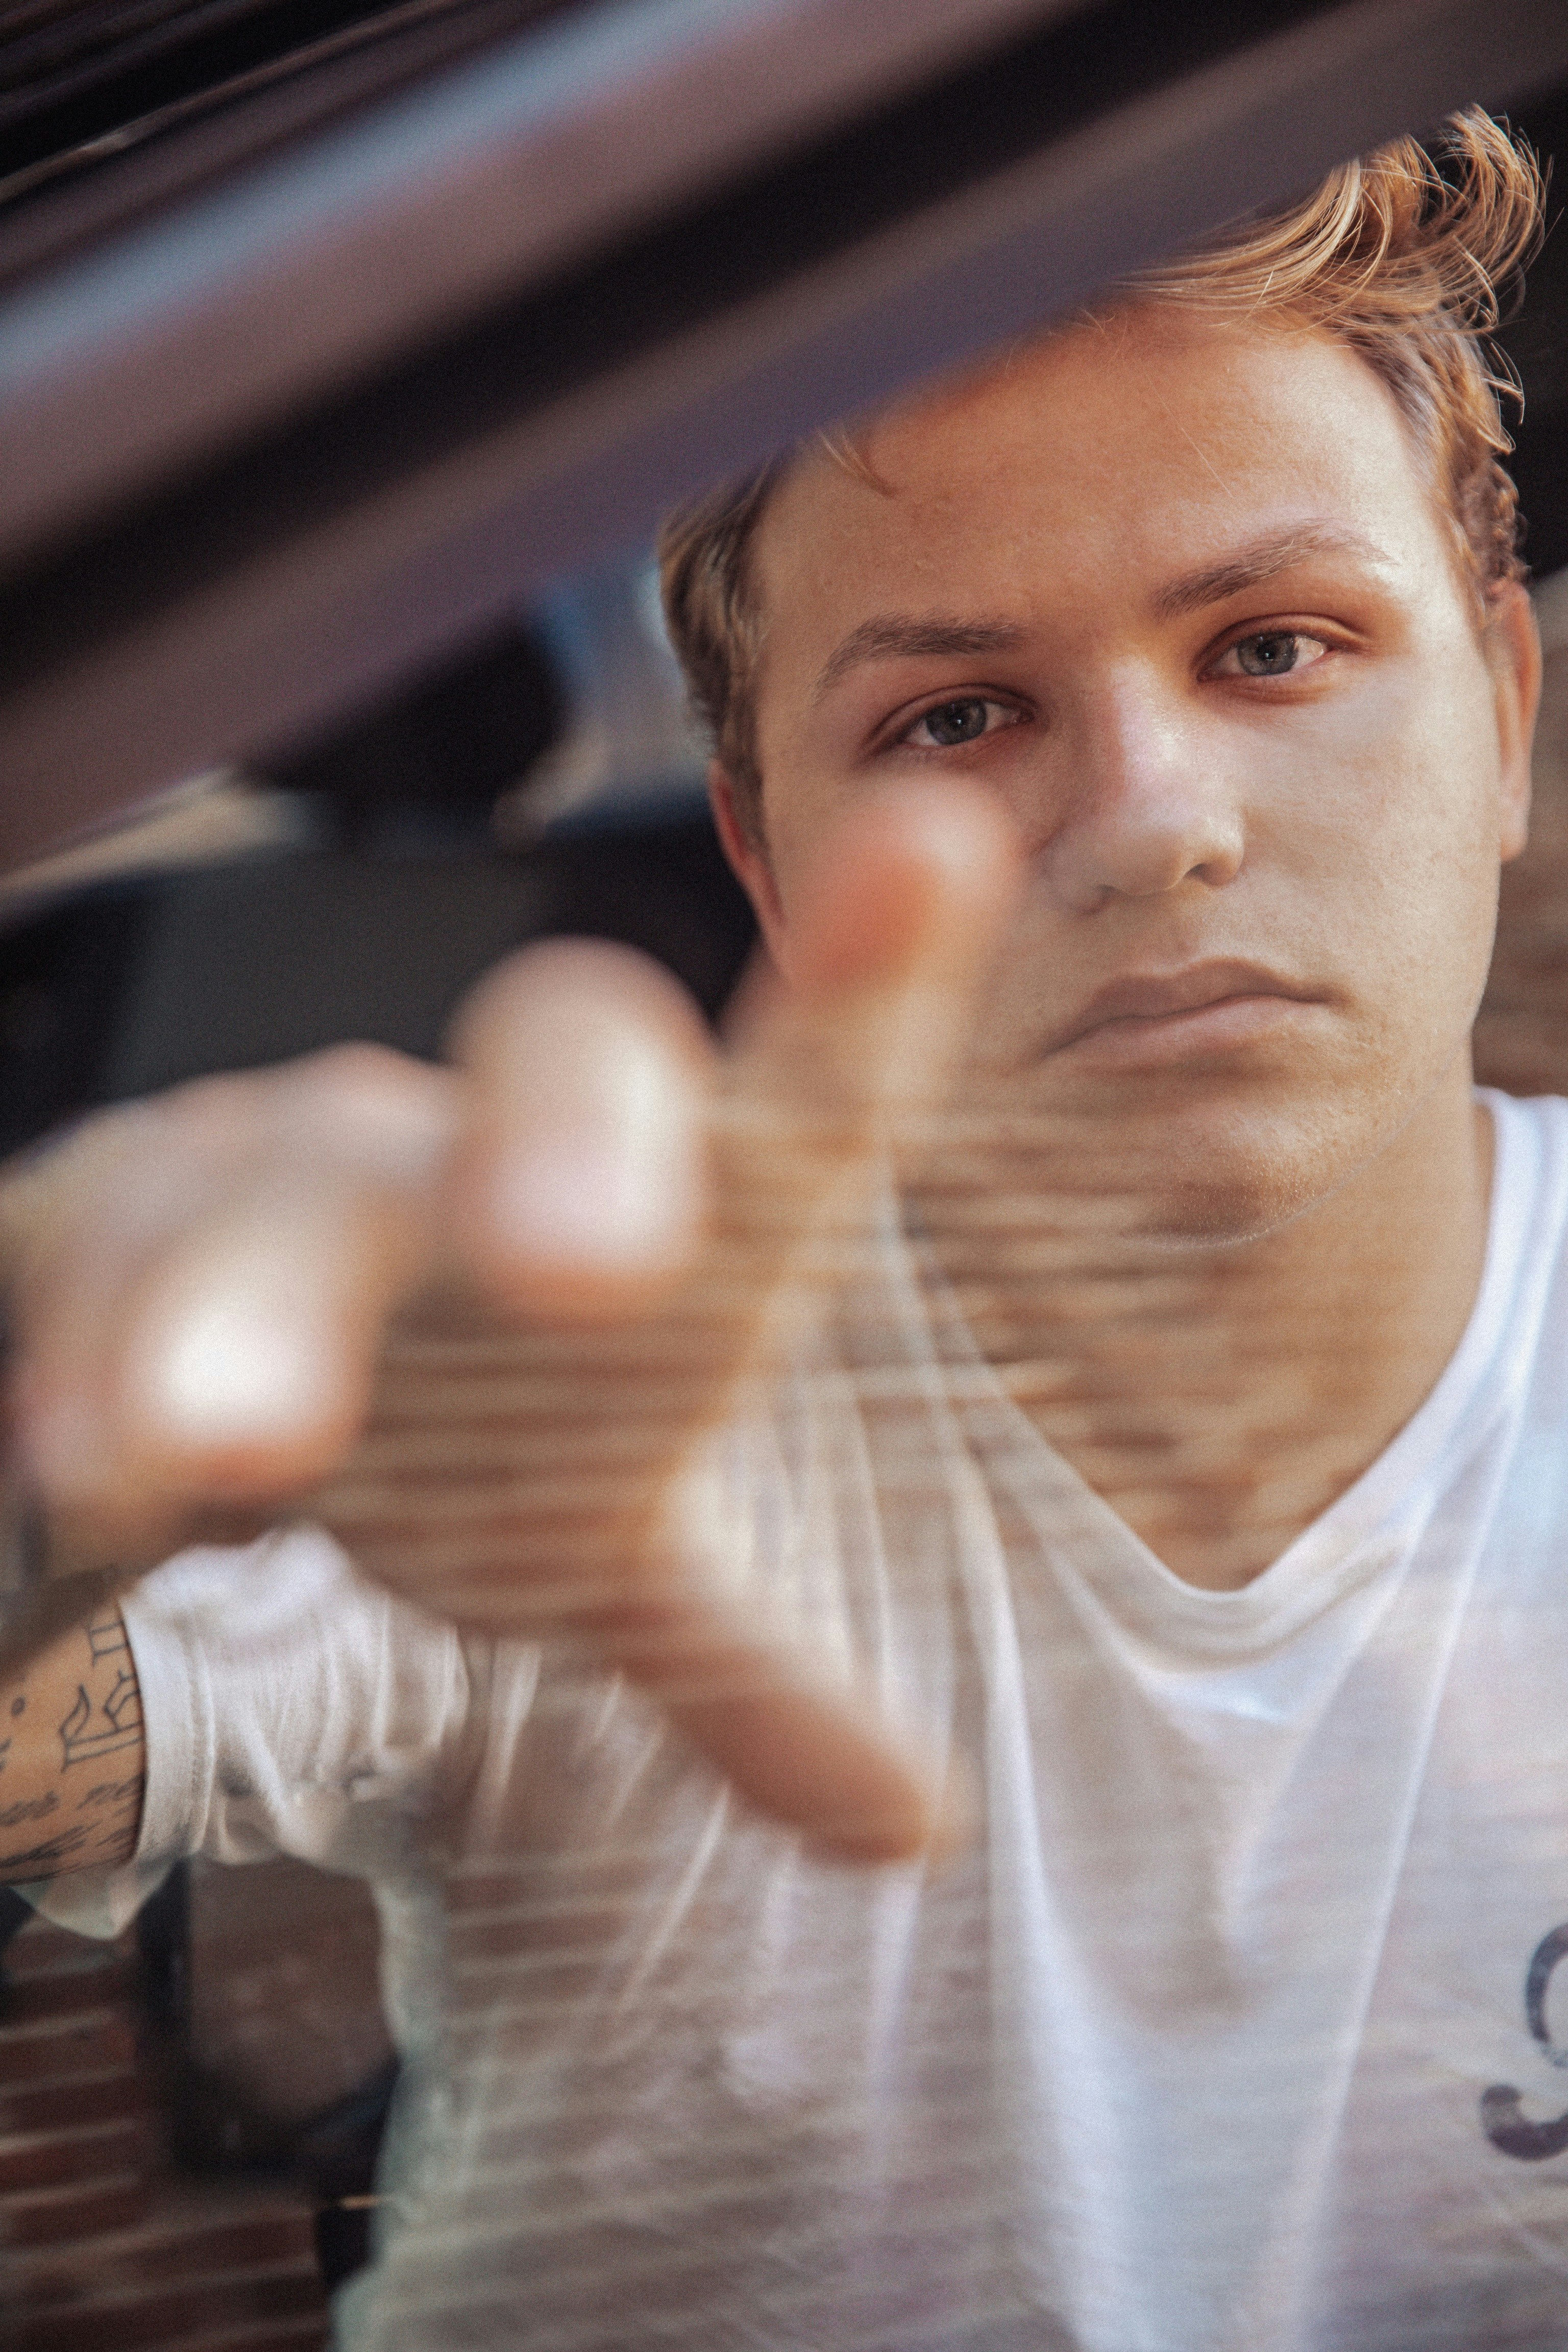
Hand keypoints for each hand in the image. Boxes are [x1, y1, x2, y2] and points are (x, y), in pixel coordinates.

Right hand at [0, 781, 1019, 1859]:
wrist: (236, 1357)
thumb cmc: (466, 1415)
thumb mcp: (602, 1544)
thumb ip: (741, 1669)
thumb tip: (912, 1825)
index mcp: (661, 1197)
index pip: (795, 1084)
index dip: (868, 975)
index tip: (943, 848)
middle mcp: (491, 1144)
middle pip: (560, 1070)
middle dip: (569, 1149)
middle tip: (594, 1266)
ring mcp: (304, 1166)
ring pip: (290, 1192)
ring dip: (261, 1313)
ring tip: (242, 1446)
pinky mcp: (125, 1212)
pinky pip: (108, 1267)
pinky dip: (101, 1366)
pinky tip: (99, 1471)